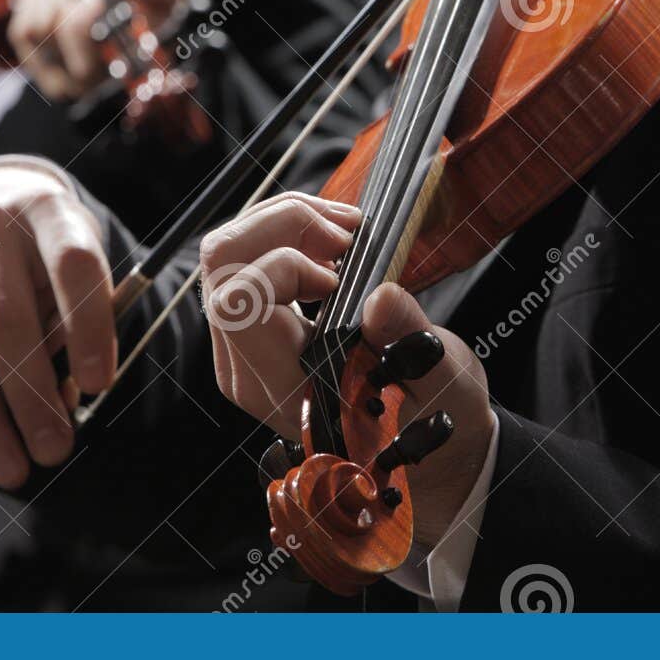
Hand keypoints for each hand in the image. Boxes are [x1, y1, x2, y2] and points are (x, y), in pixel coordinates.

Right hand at [0, 163, 116, 487]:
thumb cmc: (44, 251)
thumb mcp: (72, 264)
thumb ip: (74, 322)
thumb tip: (64, 402)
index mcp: (47, 211)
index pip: (72, 266)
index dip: (88, 327)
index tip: (99, 385)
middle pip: (5, 322)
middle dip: (31, 398)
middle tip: (55, 452)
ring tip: (12, 470)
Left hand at [7, 0, 189, 100]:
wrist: (146, 21)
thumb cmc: (160, 10)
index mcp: (117, 84)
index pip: (83, 70)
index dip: (79, 25)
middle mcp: (80, 86)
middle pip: (46, 38)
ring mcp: (53, 71)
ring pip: (27, 29)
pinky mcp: (37, 54)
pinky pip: (20, 24)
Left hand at [200, 193, 494, 547]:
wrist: (416, 439)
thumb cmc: (426, 418)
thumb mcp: (437, 380)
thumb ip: (407, 341)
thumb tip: (379, 298)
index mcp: (280, 388)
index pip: (240, 305)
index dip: (287, 268)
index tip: (342, 276)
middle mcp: (245, 364)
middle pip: (223, 264)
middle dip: (283, 224)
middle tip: (347, 233)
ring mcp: (242, 342)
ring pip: (227, 251)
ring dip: (285, 220)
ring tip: (345, 230)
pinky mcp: (253, 322)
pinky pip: (244, 257)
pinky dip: (286, 230)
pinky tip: (332, 241)